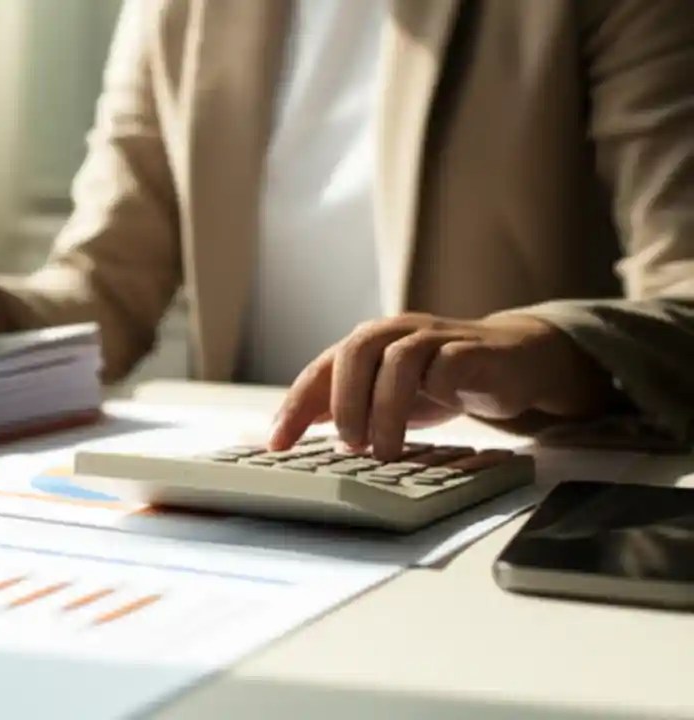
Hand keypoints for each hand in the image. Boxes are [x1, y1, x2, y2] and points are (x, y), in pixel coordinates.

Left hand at [269, 313, 614, 459]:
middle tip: (350, 444)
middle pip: (355, 351)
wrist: (513, 361)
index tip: (276, 444)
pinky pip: (450, 362)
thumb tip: (287, 432)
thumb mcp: (384, 396)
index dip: (294, 406)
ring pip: (399, 359)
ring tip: (385, 449)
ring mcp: (436, 337)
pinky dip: (439, 388)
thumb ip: (341, 407)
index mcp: (367, 345)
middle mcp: (396, 333)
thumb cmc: (439, 380)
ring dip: (387, 408)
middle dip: (346, 402)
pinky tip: (441, 411)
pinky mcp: (475, 350)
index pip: (320, 371)